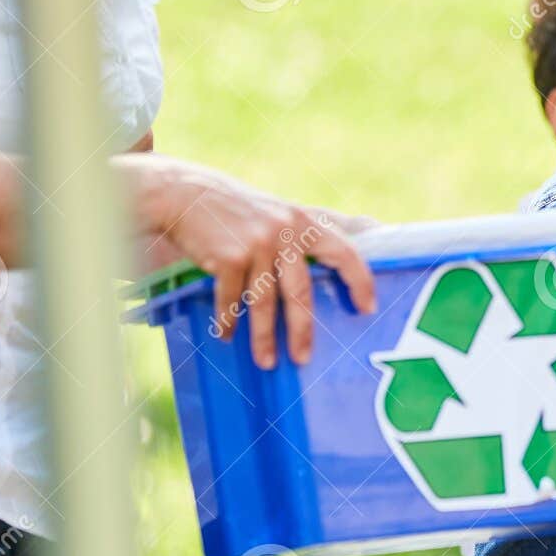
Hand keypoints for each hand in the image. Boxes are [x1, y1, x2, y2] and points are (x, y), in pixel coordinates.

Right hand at [125, 155, 377, 369]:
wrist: (186, 194)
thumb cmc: (237, 209)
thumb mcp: (279, 212)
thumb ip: (305, 233)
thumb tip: (351, 244)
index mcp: (303, 222)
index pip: (344, 252)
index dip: (360, 280)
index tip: (369, 307)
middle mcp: (284, 232)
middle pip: (300, 292)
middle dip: (302, 330)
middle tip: (303, 359)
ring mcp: (257, 245)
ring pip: (264, 303)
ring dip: (264, 337)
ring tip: (266, 361)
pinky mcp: (229, 257)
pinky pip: (232, 300)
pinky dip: (228, 321)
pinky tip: (227, 335)